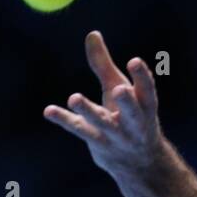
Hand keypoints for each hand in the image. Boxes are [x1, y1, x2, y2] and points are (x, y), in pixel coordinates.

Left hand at [44, 30, 161, 178]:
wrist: (138, 163)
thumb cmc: (128, 116)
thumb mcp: (119, 89)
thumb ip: (104, 64)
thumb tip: (92, 33)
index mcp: (145, 106)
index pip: (147, 91)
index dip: (142, 77)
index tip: (134, 61)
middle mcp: (134, 123)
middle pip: (131, 113)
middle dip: (126, 102)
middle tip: (119, 89)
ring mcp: (116, 136)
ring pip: (103, 123)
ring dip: (89, 111)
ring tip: (75, 98)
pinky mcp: (99, 144)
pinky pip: (81, 131)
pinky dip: (65, 120)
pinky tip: (49, 111)